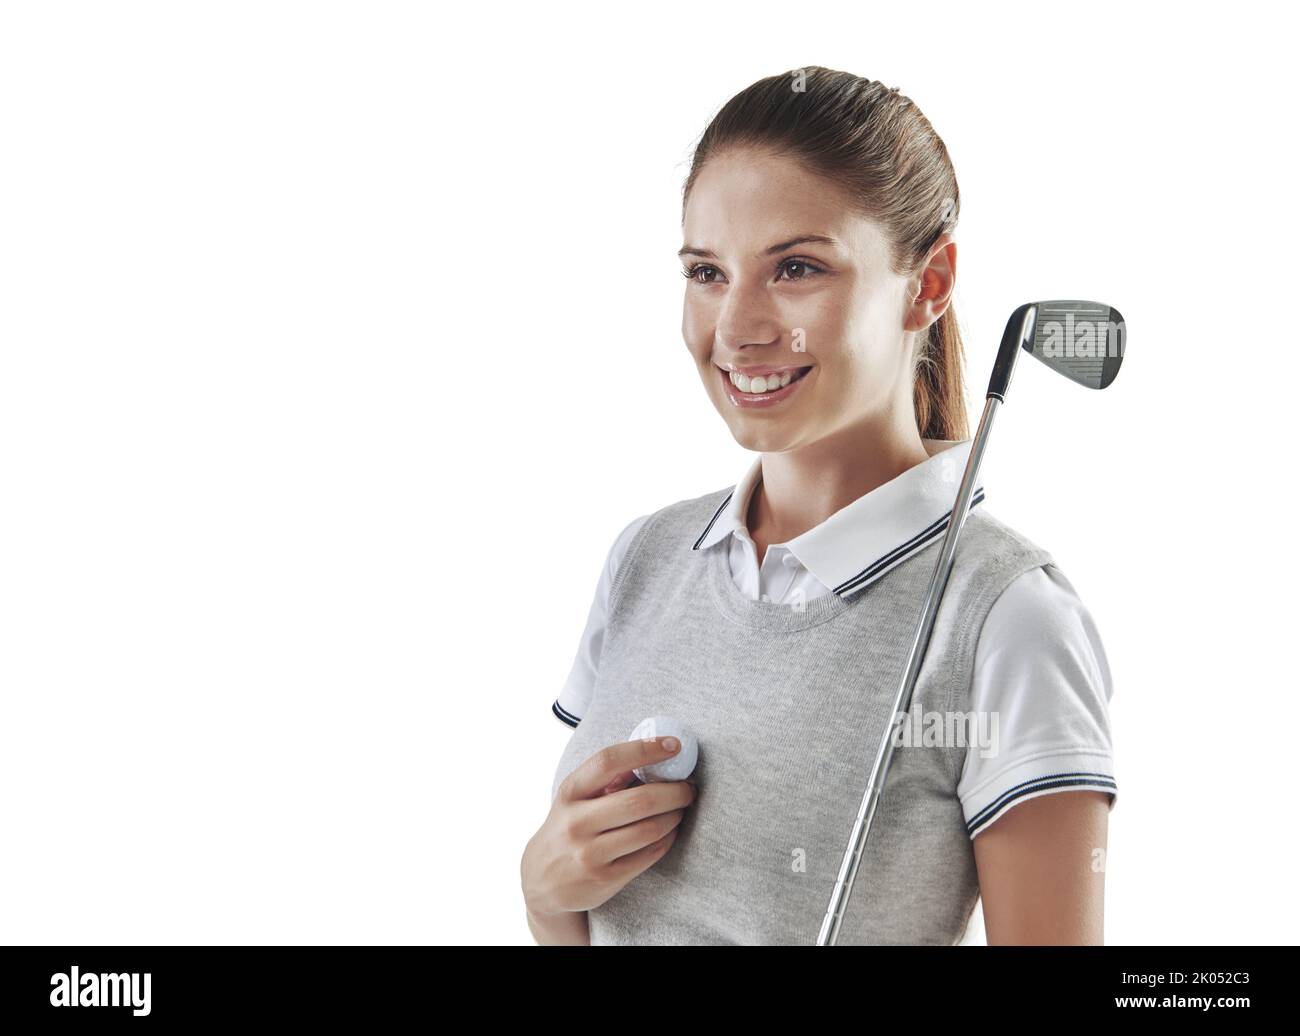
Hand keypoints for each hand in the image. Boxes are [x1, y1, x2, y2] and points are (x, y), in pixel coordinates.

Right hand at [522, 735, 697, 918]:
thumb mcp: (575, 797)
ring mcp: (589, 854)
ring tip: (680, 809)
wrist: (541, 880)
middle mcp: (577, 822)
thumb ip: (607, 778)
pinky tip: (669, 831)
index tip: (673, 745)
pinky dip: (667, 839)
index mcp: (570, 792)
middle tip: (688, 787)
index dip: (644, 750)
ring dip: (674, 816)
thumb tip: (651, 753)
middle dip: (674, 791)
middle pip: (639, 801)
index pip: (608, 761)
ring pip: (649, 830)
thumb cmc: (568, 827)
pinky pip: (649, 855)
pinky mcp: (604, 879)